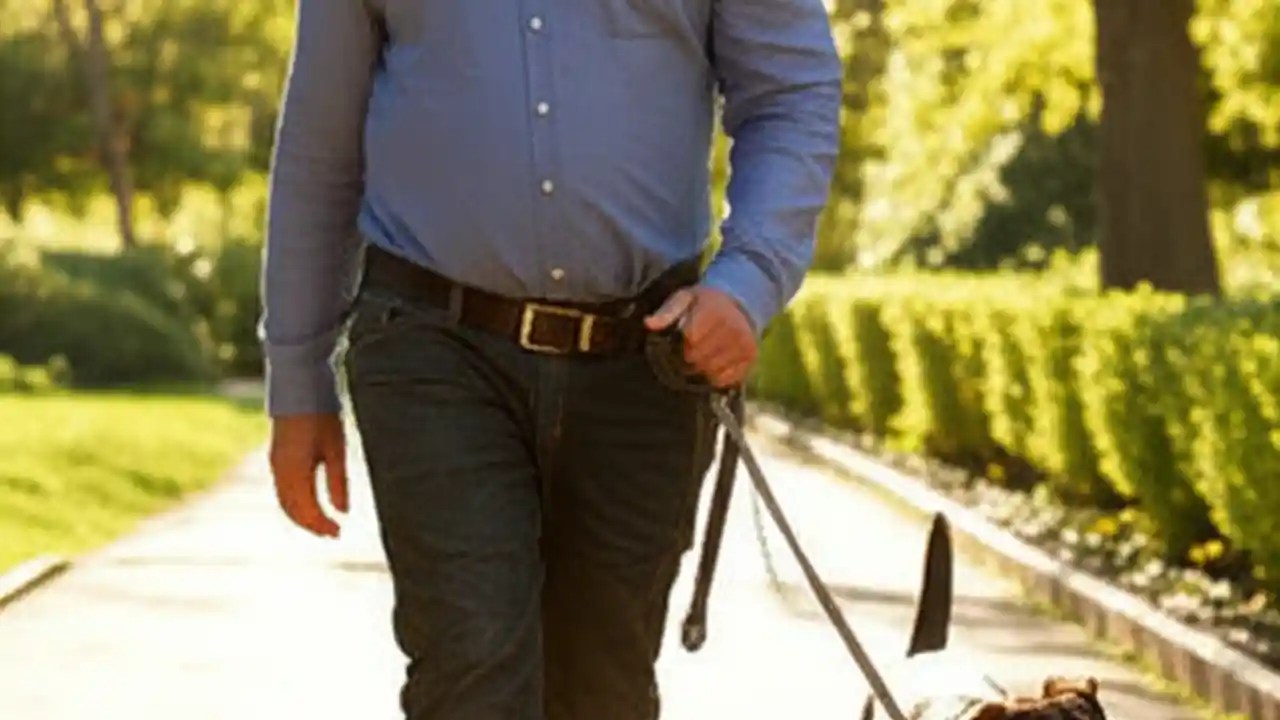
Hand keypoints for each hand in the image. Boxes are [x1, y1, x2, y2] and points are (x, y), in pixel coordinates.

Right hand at [269, 413, 348, 537]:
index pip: (307, 510)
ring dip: (302, 517)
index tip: (339, 533)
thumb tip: (343, 512)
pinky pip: (282, 491)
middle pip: (292, 510)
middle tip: (332, 534)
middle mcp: (280, 471)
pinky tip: (309, 506)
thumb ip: (338, 481)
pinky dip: (295, 504)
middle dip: (311, 525)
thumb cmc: (322, 416)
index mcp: (295, 470)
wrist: (298, 389)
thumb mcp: (337, 448)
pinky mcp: (276, 459)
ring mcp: (275, 465)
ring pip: (285, 502)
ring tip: (323, 525)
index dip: (322, 525)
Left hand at [645, 285, 757, 388]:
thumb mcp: (685, 298)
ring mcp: (743, 346)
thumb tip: (648, 324)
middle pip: (698, 358)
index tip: (680, 339)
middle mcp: (733, 329)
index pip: (690, 339)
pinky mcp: (749, 359)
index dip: (680, 343)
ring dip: (699, 369)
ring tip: (699, 358)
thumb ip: (667, 312)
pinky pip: (724, 379)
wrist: (741, 304)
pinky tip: (712, 364)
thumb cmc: (706, 302)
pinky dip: (714, 376)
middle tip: (687, 352)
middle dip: (687, 358)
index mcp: (714, 311)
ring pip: (710, 371)